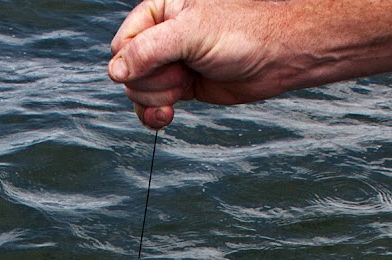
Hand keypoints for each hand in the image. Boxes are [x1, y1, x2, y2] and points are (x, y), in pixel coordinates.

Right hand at [107, 0, 344, 129]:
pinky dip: (156, 115)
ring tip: (186, 87)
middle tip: (183, 73)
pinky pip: (152, 106)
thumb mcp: (191, 34)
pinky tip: (168, 116)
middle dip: (153, 82)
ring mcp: (170, 64)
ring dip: (158, 99)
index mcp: (159, 11)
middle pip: (128, 72)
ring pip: (139, 92)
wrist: (276, 59)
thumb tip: (115, 72)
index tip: (161, 64)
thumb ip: (149, 50)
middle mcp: (161, 37)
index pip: (122, 44)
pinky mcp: (181, 87)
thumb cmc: (242, 34)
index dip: (134, 62)